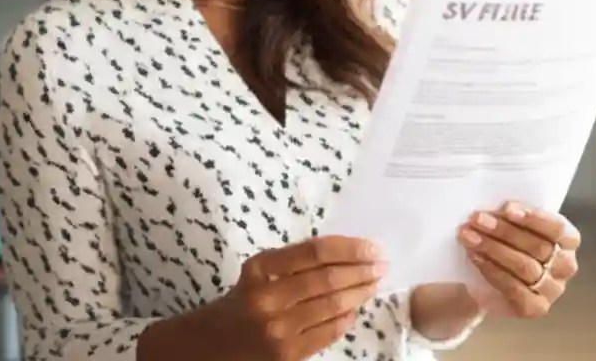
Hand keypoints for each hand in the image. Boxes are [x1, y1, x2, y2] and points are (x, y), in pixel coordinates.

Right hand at [207, 236, 386, 360]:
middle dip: (362, 271)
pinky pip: (328, 332)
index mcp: (260, 268)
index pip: (315, 252)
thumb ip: (296, 261)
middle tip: (381, 266)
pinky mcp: (287, 355)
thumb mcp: (261, 272)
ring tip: (372, 285)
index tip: (372, 247)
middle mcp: (267, 297)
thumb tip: (350, 254)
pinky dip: (346, 318)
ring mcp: (278, 329)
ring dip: (360, 294)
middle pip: (328, 279)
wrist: (214, 343)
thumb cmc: (245, 300)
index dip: (349, 248)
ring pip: (332, 306)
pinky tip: (353, 310)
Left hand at [457, 201, 580, 318]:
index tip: (506, 208)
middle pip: (537, 246)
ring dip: (493, 248)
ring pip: (524, 266)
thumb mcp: (515, 226)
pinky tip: (475, 256)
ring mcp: (553, 289)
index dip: (533, 217)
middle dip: (504, 231)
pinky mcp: (535, 307)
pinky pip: (513, 288)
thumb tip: (493, 208)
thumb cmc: (508, 243)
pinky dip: (491, 270)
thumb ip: (513, 216)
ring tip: (469, 236)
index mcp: (569, 240)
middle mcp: (566, 266)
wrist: (489, 281)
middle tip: (477, 218)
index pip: (557, 227)